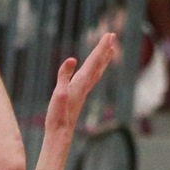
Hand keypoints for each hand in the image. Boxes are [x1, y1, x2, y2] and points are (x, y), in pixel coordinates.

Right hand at [42, 23, 121, 138]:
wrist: (60, 134)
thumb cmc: (57, 116)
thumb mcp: (58, 94)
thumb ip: (64, 76)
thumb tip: (71, 59)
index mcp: (80, 83)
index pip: (93, 61)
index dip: (101, 48)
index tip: (109, 35)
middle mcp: (85, 86)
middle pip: (98, 64)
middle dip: (105, 49)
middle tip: (112, 35)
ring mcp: (83, 91)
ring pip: (97, 71)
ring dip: (103, 59)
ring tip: (111, 49)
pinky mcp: (79, 95)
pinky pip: (92, 78)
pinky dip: (97, 69)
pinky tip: (96, 68)